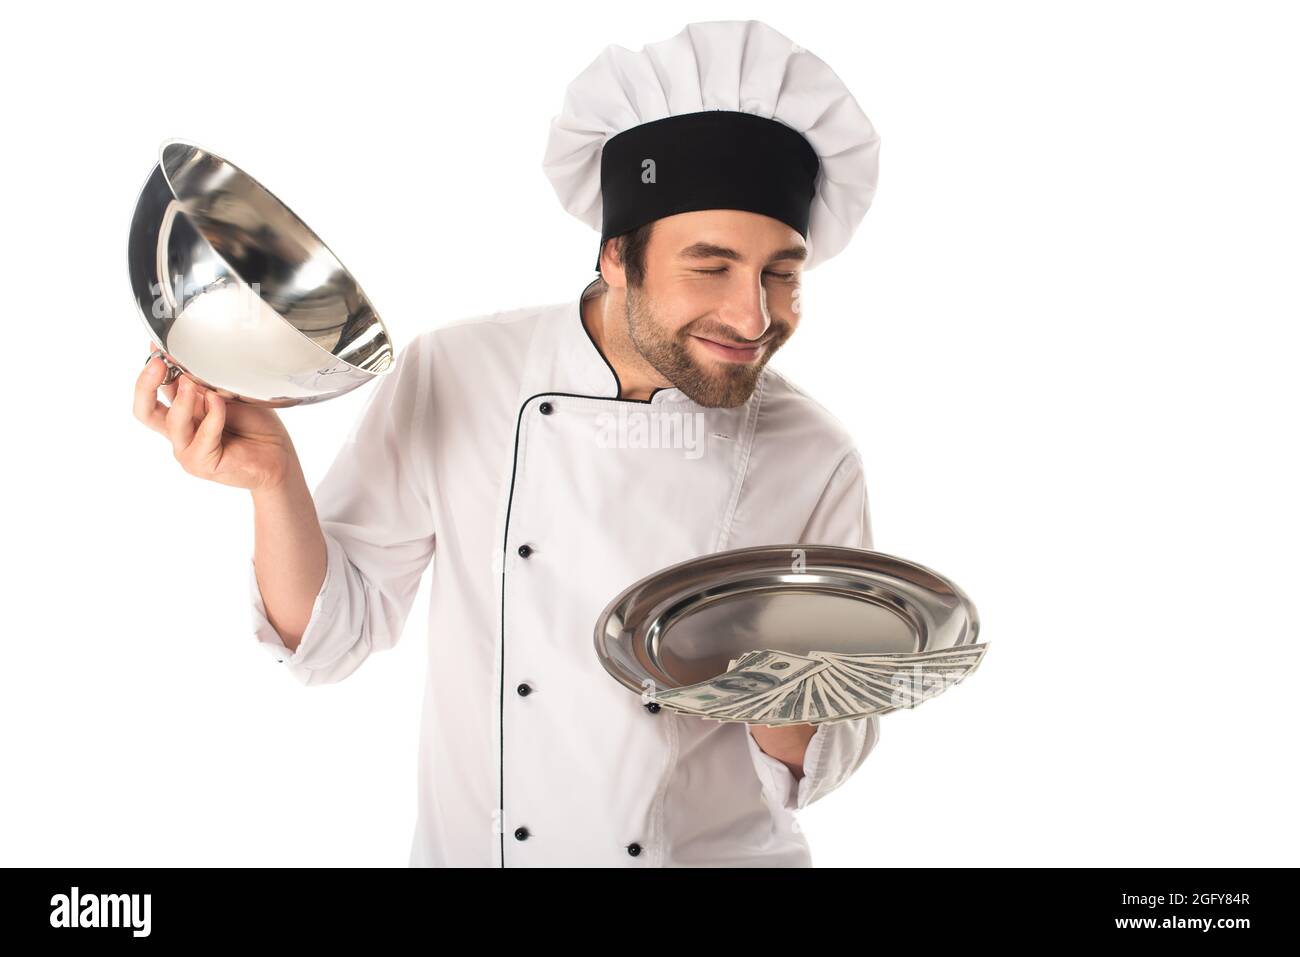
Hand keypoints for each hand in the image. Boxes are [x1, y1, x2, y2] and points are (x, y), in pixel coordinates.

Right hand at [133, 348, 297, 491]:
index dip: (149, 371)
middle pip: (144, 412)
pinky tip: (219, 403)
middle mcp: (180, 432)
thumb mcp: (226, 394)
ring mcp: (187, 450)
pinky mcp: (202, 463)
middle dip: (146, 385)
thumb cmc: (255, 425)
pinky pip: (203, 436)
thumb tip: (185, 357)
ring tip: (192, 382)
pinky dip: (213, 417)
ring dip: (183, 399)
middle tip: (157, 363)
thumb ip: (204, 383)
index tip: (157, 345)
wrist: (277, 455)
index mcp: (182, 413)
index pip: (152, 393)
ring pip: (174, 423)